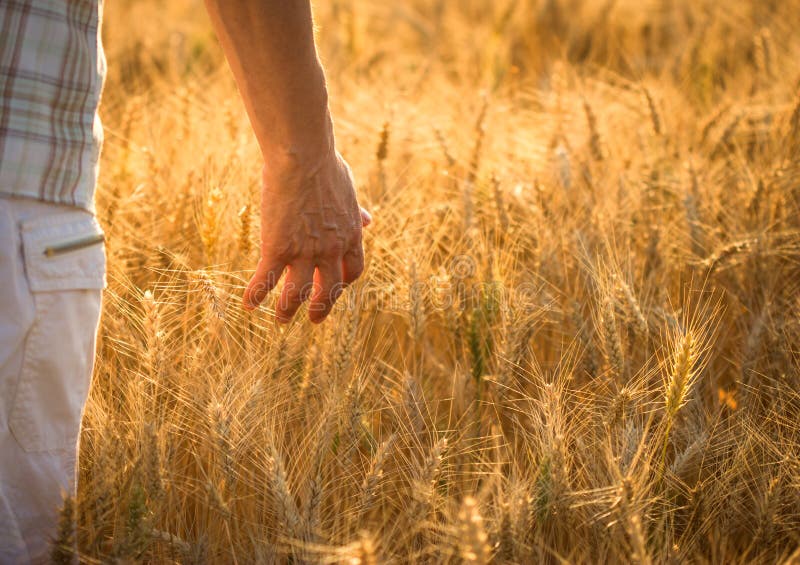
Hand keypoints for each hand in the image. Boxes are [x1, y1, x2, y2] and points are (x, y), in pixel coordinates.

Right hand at [243, 149, 370, 322]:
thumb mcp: (349, 189)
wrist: (303, 157)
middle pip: (329, 289)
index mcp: (350, 235)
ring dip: (288, 309)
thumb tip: (368, 221)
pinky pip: (266, 279)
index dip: (344, 283)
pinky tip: (248, 304)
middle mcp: (330, 249)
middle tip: (313, 319)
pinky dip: (256, 294)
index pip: (353, 270)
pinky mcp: (277, 248)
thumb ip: (356, 211)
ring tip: (281, 320)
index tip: (335, 288)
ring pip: (297, 293)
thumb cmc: (324, 165)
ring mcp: (304, 251)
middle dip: (321, 307)